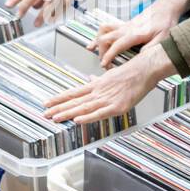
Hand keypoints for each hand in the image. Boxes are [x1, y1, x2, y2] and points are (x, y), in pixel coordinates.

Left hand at [43, 44, 173, 123]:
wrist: (144, 70)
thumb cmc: (130, 73)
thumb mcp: (110, 75)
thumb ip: (99, 81)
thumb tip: (90, 80)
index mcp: (96, 85)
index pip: (73, 93)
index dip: (59, 99)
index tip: (47, 103)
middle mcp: (98, 92)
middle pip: (74, 101)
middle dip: (58, 108)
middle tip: (45, 114)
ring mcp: (107, 100)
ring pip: (83, 108)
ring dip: (68, 113)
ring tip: (55, 118)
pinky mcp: (117, 107)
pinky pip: (100, 113)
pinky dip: (88, 117)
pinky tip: (78, 120)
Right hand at [92, 0, 189, 67]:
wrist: (165, 8)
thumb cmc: (165, 22)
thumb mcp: (163, 38)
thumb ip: (151, 48)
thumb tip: (140, 57)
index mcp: (135, 33)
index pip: (117, 45)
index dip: (109, 55)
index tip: (104, 64)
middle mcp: (126, 28)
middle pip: (105, 38)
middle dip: (101, 52)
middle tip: (105, 64)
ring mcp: (124, 26)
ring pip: (103, 31)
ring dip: (97, 40)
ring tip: (93, 51)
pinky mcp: (124, 25)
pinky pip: (107, 27)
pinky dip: (100, 34)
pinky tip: (97, 40)